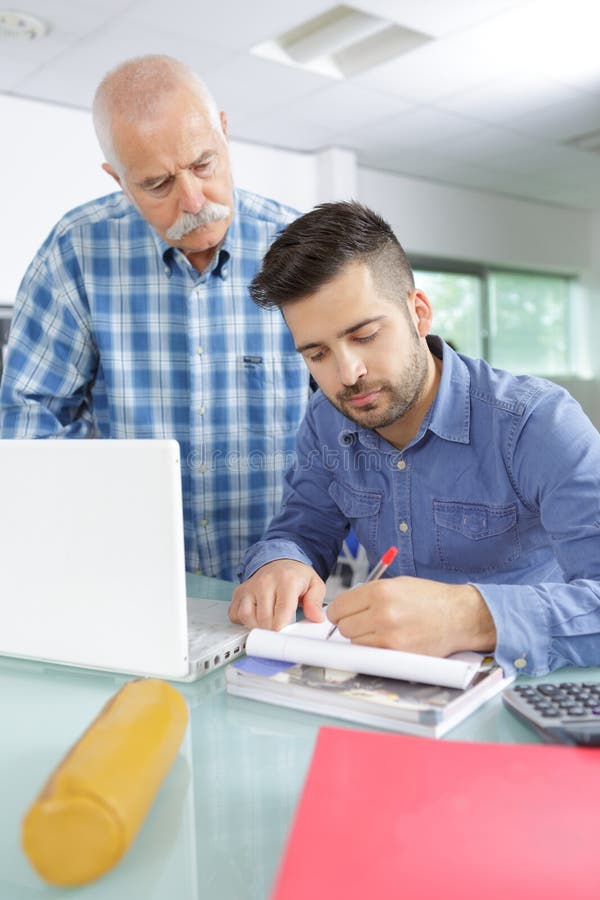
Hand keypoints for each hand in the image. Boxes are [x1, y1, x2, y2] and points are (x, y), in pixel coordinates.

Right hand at [229, 559, 325, 630]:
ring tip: (268, 624)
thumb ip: (316, 602)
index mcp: (286, 580)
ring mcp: (249, 586)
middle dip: (272, 630)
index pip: (282, 611)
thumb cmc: (296, 577)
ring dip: (256, 627)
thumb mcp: (314, 585)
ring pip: (246, 616)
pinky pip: (235, 614)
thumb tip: (316, 618)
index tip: (286, 637)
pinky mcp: (239, 592)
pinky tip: (255, 618)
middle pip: (264, 619)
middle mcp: (265, 582)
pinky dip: (243, 621)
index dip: (284, 629)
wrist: (278, 562)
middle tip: (280, 631)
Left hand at [326, 576, 495, 656]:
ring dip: (361, 637)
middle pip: (344, 626)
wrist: (459, 616)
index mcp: (380, 591)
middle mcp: (382, 612)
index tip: (340, 614)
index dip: (338, 611)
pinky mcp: (397, 652)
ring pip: (355, 641)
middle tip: (361, 622)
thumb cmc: (430, 598)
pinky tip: (386, 639)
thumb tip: (345, 606)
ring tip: (379, 629)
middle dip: (349, 624)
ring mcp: (389, 635)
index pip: (340, 606)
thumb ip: (370, 593)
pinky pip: (371, 653)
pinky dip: (373, 648)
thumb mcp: (398, 584)